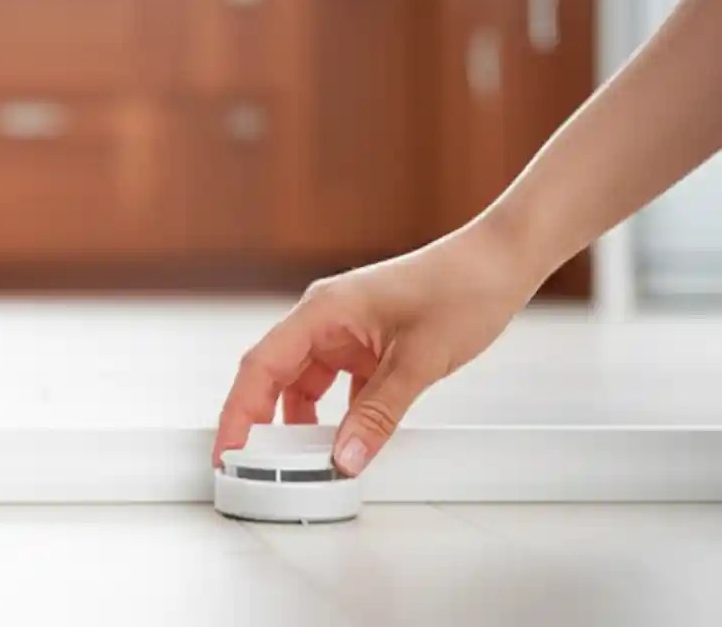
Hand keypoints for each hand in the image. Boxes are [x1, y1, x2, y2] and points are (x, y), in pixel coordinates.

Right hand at [213, 224, 542, 475]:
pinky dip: (338, 416)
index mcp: (322, 311)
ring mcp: (345, 332)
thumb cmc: (462, 288)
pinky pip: (337, 387)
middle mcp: (324, 319)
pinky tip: (347, 442)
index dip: (238, 412)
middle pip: (274, 377)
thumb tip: (345, 459)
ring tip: (303, 462)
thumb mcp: (418, 361)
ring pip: (304, 385)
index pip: (261, 367)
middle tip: (256, 467)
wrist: (502, 263)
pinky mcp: (366, 345)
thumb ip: (377, 415)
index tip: (228, 451)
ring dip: (302, 422)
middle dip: (263, 422)